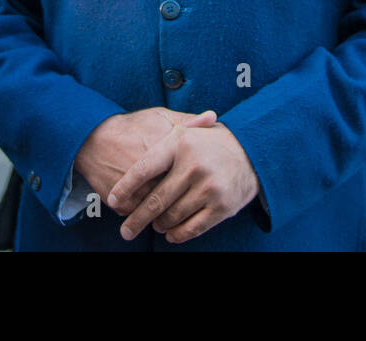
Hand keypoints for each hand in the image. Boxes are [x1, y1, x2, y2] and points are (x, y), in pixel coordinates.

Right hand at [74, 107, 216, 207]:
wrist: (92, 138)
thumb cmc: (131, 126)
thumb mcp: (159, 117)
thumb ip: (187, 121)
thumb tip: (213, 117)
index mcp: (163, 152)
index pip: (190, 173)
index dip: (196, 177)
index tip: (203, 178)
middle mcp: (149, 173)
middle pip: (176, 194)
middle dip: (184, 197)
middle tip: (191, 196)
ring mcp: (134, 190)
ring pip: (159, 209)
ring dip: (166, 209)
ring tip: (174, 205)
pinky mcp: (120, 202)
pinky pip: (140, 213)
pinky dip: (146, 211)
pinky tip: (153, 206)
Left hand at [107, 120, 259, 244]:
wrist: (253, 152)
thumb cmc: (211, 143)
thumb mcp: (187, 132)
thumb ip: (161, 140)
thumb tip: (127, 159)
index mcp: (181, 143)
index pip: (144, 168)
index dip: (125, 186)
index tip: (113, 199)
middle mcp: (194, 165)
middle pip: (155, 200)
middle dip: (136, 219)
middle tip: (125, 230)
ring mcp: (209, 187)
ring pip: (171, 217)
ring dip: (159, 225)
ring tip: (155, 224)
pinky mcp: (222, 207)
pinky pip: (191, 228)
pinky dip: (176, 234)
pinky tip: (170, 233)